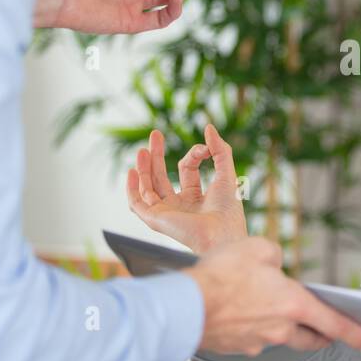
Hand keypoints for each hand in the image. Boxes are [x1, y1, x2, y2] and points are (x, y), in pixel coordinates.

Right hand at [127, 123, 246, 254]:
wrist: (222, 233)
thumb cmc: (228, 210)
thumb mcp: (226, 173)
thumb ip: (220, 150)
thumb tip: (209, 127)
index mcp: (196, 197)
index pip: (186, 169)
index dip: (193, 154)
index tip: (204, 149)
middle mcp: (179, 206)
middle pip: (161, 177)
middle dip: (157, 155)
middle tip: (155, 134)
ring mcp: (166, 212)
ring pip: (147, 187)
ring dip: (144, 168)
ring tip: (143, 149)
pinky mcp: (155, 219)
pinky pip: (136, 204)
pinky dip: (132, 188)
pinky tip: (132, 171)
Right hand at [187, 237, 360, 355]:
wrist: (185, 305)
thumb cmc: (222, 274)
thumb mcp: (258, 248)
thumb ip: (274, 257)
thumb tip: (273, 265)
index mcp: (294, 305)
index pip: (333, 323)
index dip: (354, 333)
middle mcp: (280, 329)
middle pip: (309, 338)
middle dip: (318, 336)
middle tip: (323, 332)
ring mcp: (257, 343)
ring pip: (277, 337)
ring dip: (277, 326)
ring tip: (261, 307)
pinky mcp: (235, 349)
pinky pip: (251, 339)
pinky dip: (250, 329)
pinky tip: (236, 313)